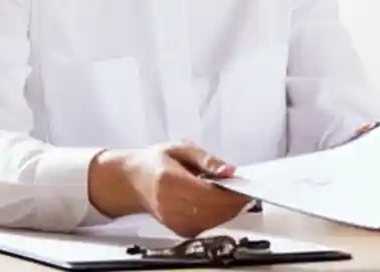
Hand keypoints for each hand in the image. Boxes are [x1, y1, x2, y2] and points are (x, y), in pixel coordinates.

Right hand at [91, 141, 249, 237]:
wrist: (134, 181)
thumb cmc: (156, 162)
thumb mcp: (181, 149)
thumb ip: (207, 159)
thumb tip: (230, 170)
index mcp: (169, 180)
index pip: (208, 193)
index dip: (231, 193)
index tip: (245, 186)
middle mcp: (169, 205)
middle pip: (212, 211)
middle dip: (234, 203)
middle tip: (243, 191)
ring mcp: (173, 220)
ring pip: (212, 222)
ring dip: (228, 211)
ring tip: (233, 196)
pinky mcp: (178, 229)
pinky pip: (206, 227)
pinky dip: (218, 217)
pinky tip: (220, 204)